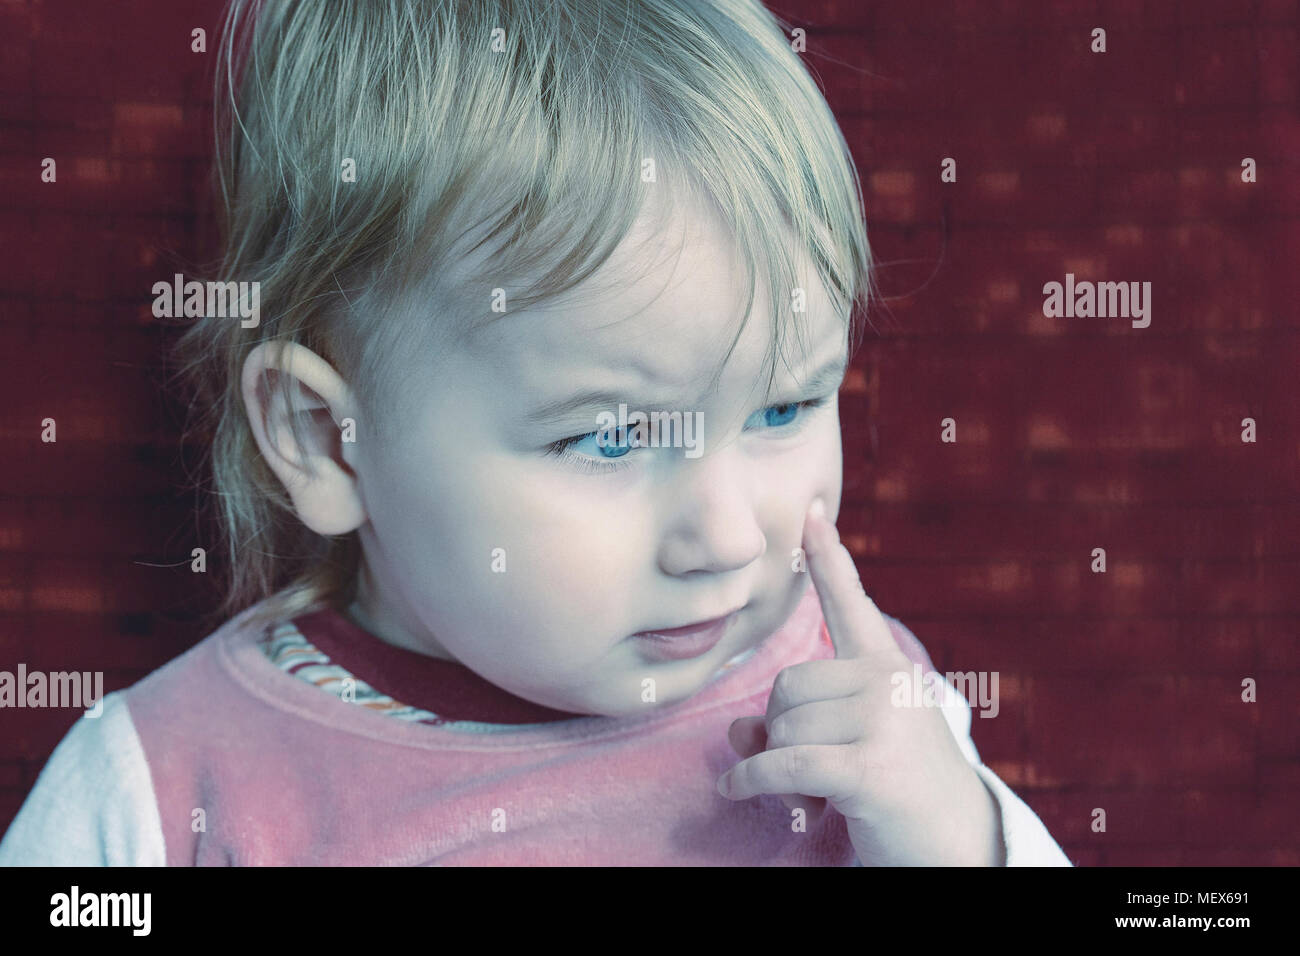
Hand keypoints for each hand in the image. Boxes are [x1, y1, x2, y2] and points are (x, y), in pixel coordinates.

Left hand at [717, 498, 1004, 864]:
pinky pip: (782, 764)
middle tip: (813, 770)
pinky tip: (734, 791)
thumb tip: (736, 728)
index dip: (829, 558)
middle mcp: (888, 680)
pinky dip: (750, 782)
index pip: (851, 603)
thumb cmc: (900, 794)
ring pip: (781, 728)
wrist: (960, 849)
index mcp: (887, 666)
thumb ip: (793, 724)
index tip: (811, 512)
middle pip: (785, 687)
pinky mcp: (869, 766)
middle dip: (781, 732)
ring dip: (780, 768)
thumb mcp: (845, 746)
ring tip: (822, 792)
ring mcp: (882, 719)